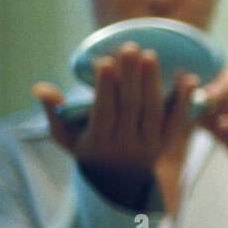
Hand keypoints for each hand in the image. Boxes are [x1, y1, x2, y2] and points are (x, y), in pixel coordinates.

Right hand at [32, 42, 197, 207]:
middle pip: (131, 107)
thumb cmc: (88, 147)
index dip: (105, 87)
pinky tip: (188, 78)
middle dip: (131, 76)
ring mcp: (149, 145)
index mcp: (98, 142)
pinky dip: (184, 100)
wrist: (119, 179)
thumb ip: (55, 111)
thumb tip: (39, 87)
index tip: (104, 61)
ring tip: (150, 55)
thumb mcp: (66, 135)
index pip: (103, 112)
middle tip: (130, 47)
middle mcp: (125, 145)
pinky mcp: (167, 143)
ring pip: (153, 111)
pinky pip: (177, 120)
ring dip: (153, 81)